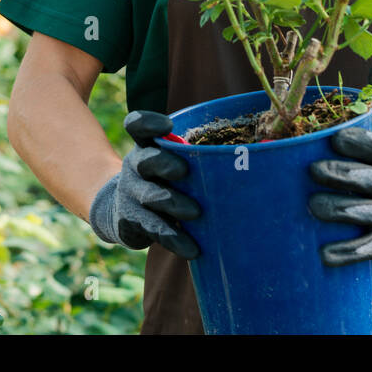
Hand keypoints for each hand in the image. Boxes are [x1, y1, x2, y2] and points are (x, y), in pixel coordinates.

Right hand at [88, 110, 200, 258]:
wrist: (120, 213)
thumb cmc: (160, 180)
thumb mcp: (166, 163)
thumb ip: (194, 157)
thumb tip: (252, 158)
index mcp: (145, 146)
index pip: (138, 125)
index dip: (148, 123)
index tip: (168, 125)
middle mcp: (135, 167)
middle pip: (146, 160)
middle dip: (163, 163)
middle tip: (183, 171)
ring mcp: (132, 194)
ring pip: (152, 197)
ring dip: (173, 203)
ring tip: (195, 212)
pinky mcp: (132, 222)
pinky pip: (155, 230)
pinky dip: (175, 239)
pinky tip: (192, 248)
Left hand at [307, 62, 371, 265]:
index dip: (358, 143)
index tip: (336, 138)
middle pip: (366, 180)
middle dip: (339, 175)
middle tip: (312, 170)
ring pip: (361, 213)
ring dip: (336, 211)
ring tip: (312, 206)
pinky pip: (365, 248)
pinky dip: (345, 253)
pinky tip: (323, 255)